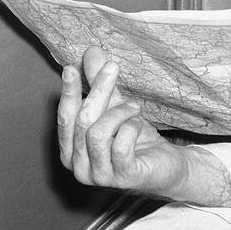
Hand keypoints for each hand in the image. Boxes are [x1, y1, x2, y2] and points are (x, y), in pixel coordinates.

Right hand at [58, 45, 190, 197]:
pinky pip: (120, 145)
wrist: (166, 165)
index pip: (64, 118)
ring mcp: (99, 176)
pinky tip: (138, 124)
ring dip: (119, 112)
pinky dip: (131, 127)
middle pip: (82, 122)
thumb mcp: (115, 106)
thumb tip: (91, 52)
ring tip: (134, 106)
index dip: (68, 93)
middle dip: (98, 90)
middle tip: (113, 67)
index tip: (70, 68)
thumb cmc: (135, 138)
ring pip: (97, 133)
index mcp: (70, 151)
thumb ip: (99, 83)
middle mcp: (79, 167)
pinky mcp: (123, 177)